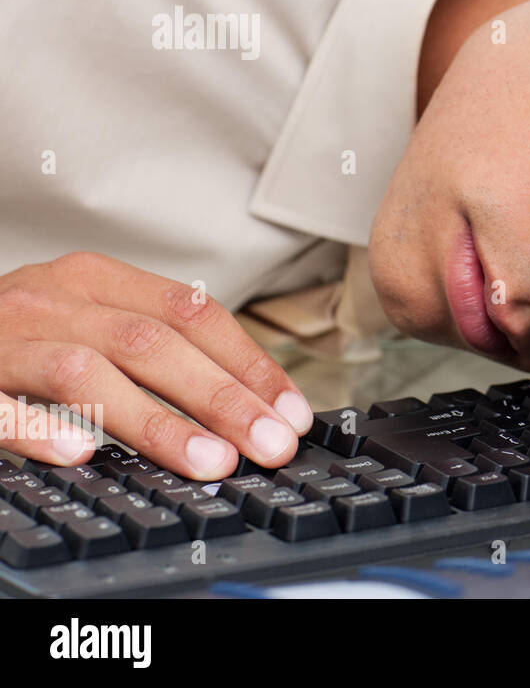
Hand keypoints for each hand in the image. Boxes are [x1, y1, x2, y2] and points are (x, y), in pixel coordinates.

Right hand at [0, 252, 312, 480]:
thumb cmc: (22, 333)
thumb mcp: (89, 319)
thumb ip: (154, 348)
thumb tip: (248, 402)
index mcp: (97, 280)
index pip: (193, 314)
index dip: (249, 363)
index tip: (292, 412)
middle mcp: (53, 299)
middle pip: (151, 343)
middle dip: (222, 397)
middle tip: (269, 445)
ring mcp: (3, 338)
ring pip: (85, 372)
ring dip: (153, 420)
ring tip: (207, 459)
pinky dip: (39, 428)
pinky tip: (82, 453)